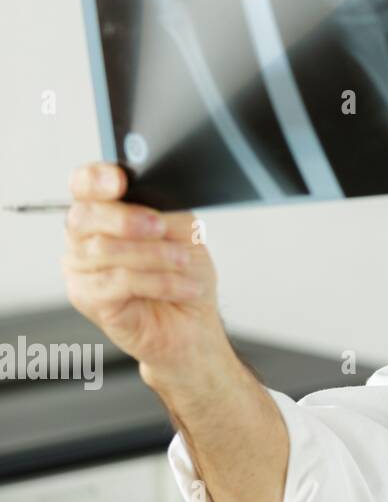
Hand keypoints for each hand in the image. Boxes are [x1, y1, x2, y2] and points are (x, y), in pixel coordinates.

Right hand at [61, 163, 234, 392]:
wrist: (192, 323)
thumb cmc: (183, 273)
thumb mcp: (182, 230)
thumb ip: (162, 208)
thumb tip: (153, 195)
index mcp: (105, 211)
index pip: (85, 184)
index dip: (95, 178)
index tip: (119, 180)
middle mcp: (85, 238)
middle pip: (84, 216)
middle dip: (126, 219)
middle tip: (160, 227)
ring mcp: (81, 269)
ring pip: (104, 250)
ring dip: (154, 255)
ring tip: (183, 263)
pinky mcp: (88, 299)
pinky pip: (118, 281)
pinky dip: (159, 282)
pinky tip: (183, 286)